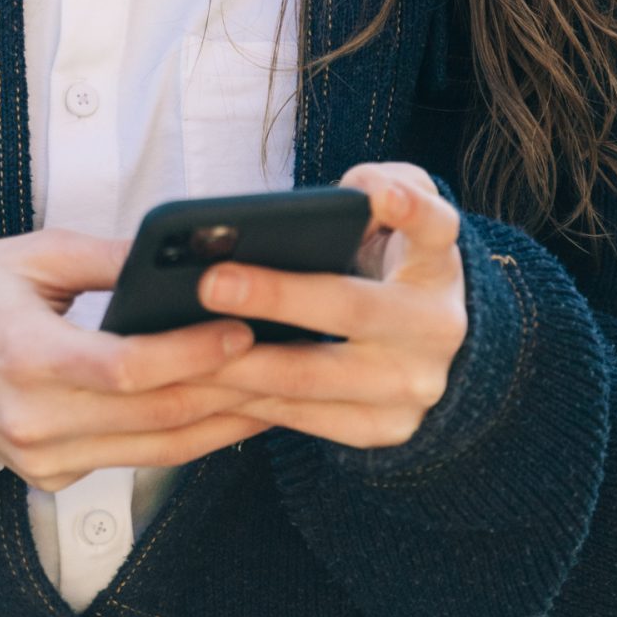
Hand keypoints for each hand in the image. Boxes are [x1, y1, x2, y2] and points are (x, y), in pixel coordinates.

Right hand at [0, 228, 264, 489]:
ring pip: (156, 450)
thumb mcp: (31, 256)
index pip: (125, 368)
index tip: (241, 330)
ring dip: (222, 424)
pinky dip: (183, 438)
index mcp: (24, 356)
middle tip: (284, 360)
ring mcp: (42, 457)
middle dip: (228, 389)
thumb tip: (186, 255)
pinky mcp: (50, 476)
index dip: (190, 352)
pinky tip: (223, 412)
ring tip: (275, 391)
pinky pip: (133, 461)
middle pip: (154, 414)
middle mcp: (33, 420)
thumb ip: (109, 259)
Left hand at [198, 162, 467, 449]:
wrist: (426, 349)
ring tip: (178, 344)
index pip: (435, 227)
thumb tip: (348, 192)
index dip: (408, 208)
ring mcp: (414, 386)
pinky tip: (197, 382)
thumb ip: (377, 187)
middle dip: (278, 297)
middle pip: (353, 309)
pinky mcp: (385, 428)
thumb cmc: (385, 264)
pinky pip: (301, 417)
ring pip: (312, 376)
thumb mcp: (394, 218)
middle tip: (210, 283)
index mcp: (437, 263)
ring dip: (239, 362)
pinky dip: (244, 399)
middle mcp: (437, 327)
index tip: (374, 194)